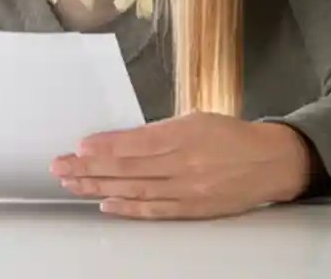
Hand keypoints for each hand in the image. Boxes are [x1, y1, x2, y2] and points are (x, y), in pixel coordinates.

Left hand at [50, 112, 312, 219]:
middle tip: (60, 167)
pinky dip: (128, 208)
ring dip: (100, 187)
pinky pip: (155, 210)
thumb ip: (160, 131)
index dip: (106, 146)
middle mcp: (184, 163)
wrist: (270, 163)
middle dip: (90, 168)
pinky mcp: (193, 208)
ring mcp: (188, 188)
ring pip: (135, 189)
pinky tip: (106, 204)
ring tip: (73, 184)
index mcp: (185, 134)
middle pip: (129, 167)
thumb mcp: (196, 119)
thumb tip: (122, 141)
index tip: (80, 147)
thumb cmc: (230, 136)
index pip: (137, 142)